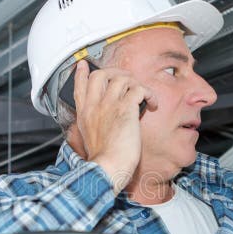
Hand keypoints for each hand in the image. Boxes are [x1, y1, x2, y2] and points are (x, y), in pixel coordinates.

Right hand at [72, 60, 154, 192]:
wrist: (106, 168)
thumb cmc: (102, 161)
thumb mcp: (89, 140)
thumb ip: (93, 127)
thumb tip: (102, 123)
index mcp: (84, 113)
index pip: (79, 86)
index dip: (81, 73)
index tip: (83, 65)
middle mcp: (95, 105)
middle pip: (100, 74)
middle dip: (115, 72)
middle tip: (127, 79)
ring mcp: (109, 104)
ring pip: (122, 78)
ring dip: (135, 83)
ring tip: (143, 94)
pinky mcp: (126, 108)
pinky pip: (139, 89)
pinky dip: (149, 93)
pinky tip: (152, 104)